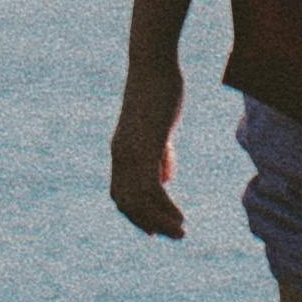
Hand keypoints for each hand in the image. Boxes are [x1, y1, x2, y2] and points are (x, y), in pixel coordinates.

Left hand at [108, 65, 190, 238]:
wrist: (153, 65)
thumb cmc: (159, 90)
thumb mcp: (158, 126)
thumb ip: (159, 151)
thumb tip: (164, 176)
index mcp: (122, 149)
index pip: (120, 192)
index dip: (134, 214)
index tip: (153, 230)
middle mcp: (121, 154)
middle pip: (125, 201)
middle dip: (146, 223)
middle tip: (169, 236)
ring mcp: (131, 152)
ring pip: (138, 201)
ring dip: (159, 221)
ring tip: (181, 233)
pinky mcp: (145, 147)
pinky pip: (151, 189)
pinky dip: (164, 208)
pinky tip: (181, 215)